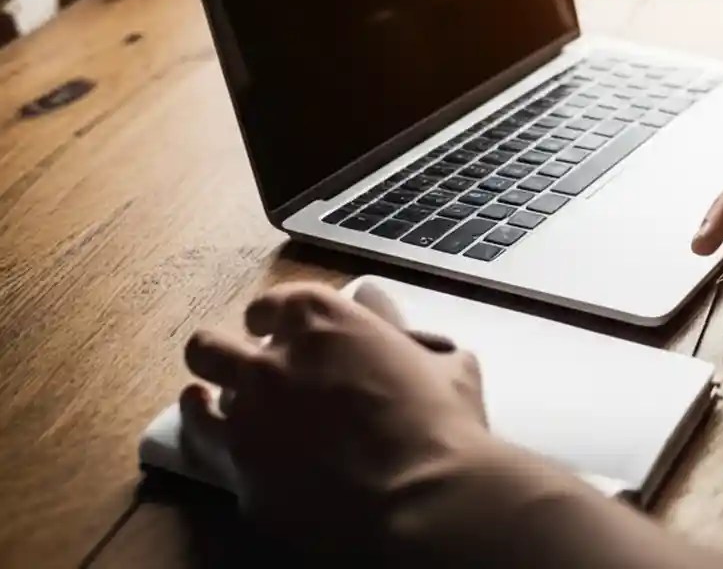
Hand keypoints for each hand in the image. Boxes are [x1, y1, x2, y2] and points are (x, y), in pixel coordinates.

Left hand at [181, 282, 493, 555]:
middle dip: (223, 355)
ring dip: (207, 402)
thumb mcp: (443, 362)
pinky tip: (234, 457)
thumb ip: (404, 335)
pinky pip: (214, 460)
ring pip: (196, 402)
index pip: (272, 304)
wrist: (423, 501)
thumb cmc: (441, 425)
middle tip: (247, 371)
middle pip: (211, 345)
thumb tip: (390, 315)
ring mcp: (247, 421)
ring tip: (214, 408)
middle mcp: (270, 362)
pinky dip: (222, 456)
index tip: (283, 332)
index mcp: (320, 321)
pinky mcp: (241, 477)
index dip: (274, 319)